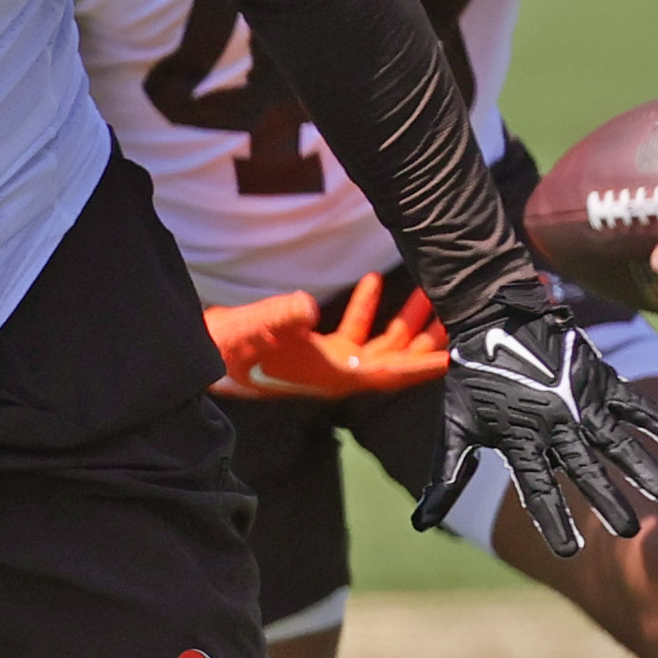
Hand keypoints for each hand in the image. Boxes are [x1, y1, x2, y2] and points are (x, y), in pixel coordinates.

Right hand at [206, 273, 450, 398]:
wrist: (200, 356)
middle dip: (426, 338)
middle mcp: (337, 373)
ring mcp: (326, 362)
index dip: (425, 366)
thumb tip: (306, 306)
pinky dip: (365, 309)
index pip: (391, 374)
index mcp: (333, 375)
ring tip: (427, 292)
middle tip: (455, 310)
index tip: (457, 355)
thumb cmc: (227, 349)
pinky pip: (352, 331)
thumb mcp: (254, 328)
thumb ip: (281, 316)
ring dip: (403, 322)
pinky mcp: (313, 349)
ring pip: (378, 344)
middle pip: (395, 359)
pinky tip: (373, 282)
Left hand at [417, 284, 657, 554]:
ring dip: (641, 464)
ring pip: (615, 438)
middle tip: (629, 531)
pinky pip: (635, 405)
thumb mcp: (455, 427)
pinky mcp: (600, 379)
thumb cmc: (474, 380)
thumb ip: (447, 477)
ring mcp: (579, 399)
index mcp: (519, 438)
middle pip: (584, 468)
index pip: (538, 488)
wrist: (495, 317)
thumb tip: (421, 523)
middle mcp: (553, 422)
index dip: (553, 520)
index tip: (569, 551)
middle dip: (607, 500)